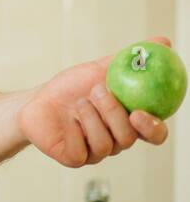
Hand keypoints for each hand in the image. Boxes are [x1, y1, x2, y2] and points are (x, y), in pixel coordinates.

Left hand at [16, 37, 171, 166]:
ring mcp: (96, 153)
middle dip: (113, 113)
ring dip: (90, 117)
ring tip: (78, 102)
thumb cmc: (71, 88)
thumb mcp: (99, 69)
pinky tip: (66, 120)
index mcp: (128, 123)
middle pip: (128, 137)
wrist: (36, 100)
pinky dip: (73, 130)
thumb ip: (129, 59)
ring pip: (105, 144)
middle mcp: (116, 141)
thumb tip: (163, 42)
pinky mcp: (74, 159)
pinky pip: (80, 151)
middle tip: (99, 92)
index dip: (153, 128)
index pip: (154, 134)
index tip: (140, 113)